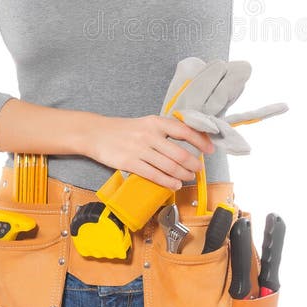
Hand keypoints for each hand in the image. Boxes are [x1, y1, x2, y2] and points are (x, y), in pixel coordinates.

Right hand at [86, 114, 213, 190]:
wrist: (96, 133)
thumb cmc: (124, 130)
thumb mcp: (146, 124)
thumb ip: (165, 131)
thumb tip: (189, 141)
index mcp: (156, 122)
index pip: (185, 131)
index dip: (201, 142)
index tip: (210, 150)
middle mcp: (150, 135)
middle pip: (180, 153)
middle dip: (193, 164)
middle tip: (199, 169)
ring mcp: (139, 149)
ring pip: (169, 166)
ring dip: (183, 175)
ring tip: (188, 178)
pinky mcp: (130, 163)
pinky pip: (154, 175)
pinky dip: (168, 182)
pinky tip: (175, 184)